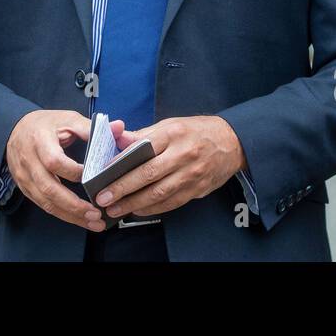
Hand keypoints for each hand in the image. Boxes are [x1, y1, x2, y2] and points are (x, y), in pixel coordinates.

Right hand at [6, 109, 107, 231]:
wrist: (14, 130)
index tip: (93, 176)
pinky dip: (62, 214)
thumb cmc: (45, 124)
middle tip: (96, 213)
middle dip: (74, 205)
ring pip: (46, 202)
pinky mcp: (26, 188)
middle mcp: (29, 161)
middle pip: (49, 188)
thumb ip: (91, 127)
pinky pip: (43, 205)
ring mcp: (25, 177)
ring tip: (93, 222)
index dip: (73, 171)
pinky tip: (78, 219)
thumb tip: (119, 127)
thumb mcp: (67, 119)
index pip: (54, 161)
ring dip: (70, 215)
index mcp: (40, 140)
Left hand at [95, 115, 245, 219]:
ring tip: (116, 209)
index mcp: (173, 134)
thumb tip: (119, 139)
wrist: (232, 142)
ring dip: (134, 203)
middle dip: (123, 188)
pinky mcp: (197, 190)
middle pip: (149, 174)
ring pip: (159, 193)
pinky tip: (138, 210)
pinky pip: (171, 203)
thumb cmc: (196, 131)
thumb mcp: (170, 124)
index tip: (105, 172)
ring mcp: (191, 174)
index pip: (143, 148)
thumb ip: (144, 134)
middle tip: (104, 197)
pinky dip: (153, 209)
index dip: (122, 162)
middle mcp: (183, 154)